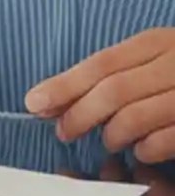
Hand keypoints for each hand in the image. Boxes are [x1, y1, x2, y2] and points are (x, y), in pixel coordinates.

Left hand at [26, 28, 174, 162]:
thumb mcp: (152, 64)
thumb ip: (110, 77)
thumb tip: (46, 101)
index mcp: (159, 43)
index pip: (102, 64)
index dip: (64, 85)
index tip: (34, 104)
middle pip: (114, 91)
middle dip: (80, 115)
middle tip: (63, 132)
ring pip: (137, 118)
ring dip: (112, 135)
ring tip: (108, 142)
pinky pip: (165, 140)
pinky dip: (145, 151)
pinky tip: (141, 152)